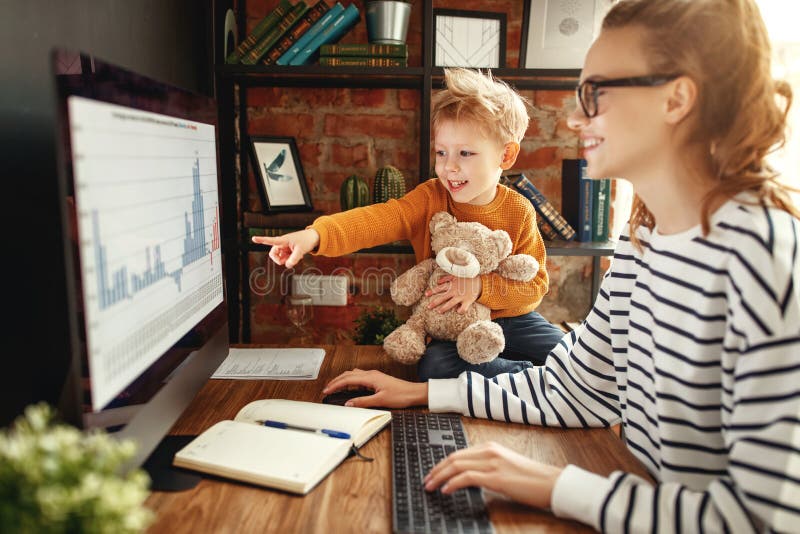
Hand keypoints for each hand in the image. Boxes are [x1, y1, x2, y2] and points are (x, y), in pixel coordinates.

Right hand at [252, 229, 319, 268]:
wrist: (313, 238)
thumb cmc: (306, 240)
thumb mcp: (301, 251)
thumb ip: (294, 259)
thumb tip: (287, 265)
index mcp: (283, 240)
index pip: (270, 240)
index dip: (261, 240)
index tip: (253, 238)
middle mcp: (282, 244)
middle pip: (273, 254)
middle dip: (278, 260)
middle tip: (286, 262)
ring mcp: (284, 248)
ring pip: (279, 257)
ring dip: (285, 260)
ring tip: (295, 256)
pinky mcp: (288, 251)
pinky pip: (285, 258)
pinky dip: (290, 259)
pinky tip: (297, 256)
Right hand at [322, 369, 427, 408]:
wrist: (414, 392)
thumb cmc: (401, 395)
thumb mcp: (380, 401)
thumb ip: (363, 402)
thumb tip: (349, 403)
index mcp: (370, 378)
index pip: (347, 380)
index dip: (335, 385)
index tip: (326, 390)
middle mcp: (371, 374)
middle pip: (348, 374)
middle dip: (336, 381)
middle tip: (327, 388)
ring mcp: (374, 376)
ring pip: (354, 375)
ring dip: (343, 379)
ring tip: (335, 387)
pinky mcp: (377, 379)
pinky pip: (360, 377)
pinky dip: (351, 381)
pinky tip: (351, 387)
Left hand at [424, 441, 562, 509]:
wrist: (551, 482)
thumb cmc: (531, 478)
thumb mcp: (505, 466)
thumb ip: (487, 467)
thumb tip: (469, 477)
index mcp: (490, 447)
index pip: (458, 453)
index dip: (442, 463)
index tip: (433, 473)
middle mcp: (489, 451)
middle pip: (453, 457)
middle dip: (436, 469)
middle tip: (426, 480)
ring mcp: (492, 463)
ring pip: (456, 465)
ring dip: (439, 476)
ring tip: (430, 486)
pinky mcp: (496, 477)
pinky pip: (467, 477)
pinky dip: (453, 483)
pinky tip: (446, 490)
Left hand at [425, 274, 480, 313]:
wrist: (479, 282)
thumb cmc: (467, 279)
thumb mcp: (456, 276)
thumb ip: (446, 278)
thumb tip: (438, 282)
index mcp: (452, 285)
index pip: (440, 288)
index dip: (432, 291)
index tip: (426, 295)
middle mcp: (455, 291)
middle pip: (443, 297)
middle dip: (435, 302)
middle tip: (428, 307)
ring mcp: (461, 297)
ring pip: (450, 304)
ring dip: (444, 308)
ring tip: (439, 311)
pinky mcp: (467, 301)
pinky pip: (463, 308)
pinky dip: (460, 311)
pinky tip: (458, 311)